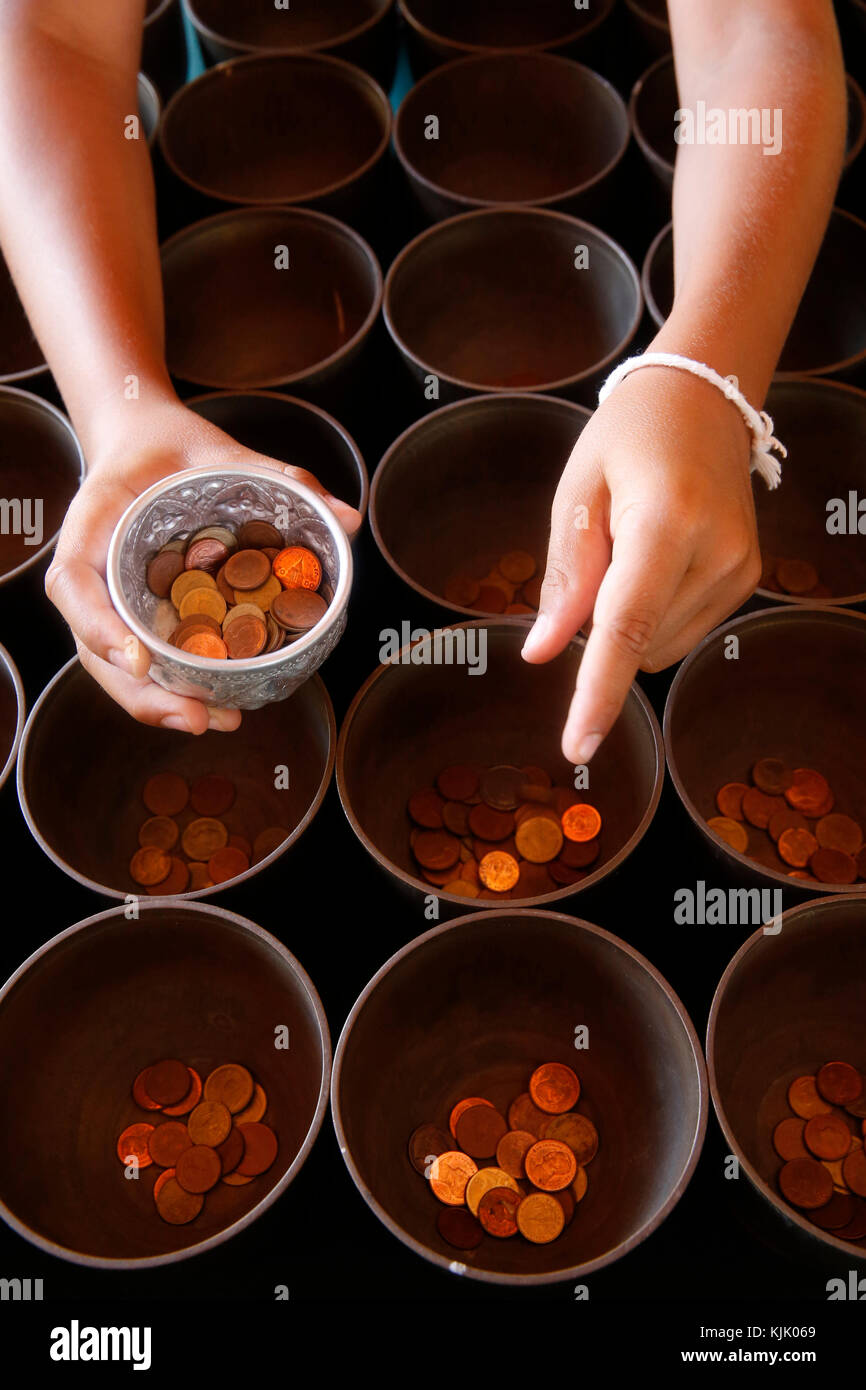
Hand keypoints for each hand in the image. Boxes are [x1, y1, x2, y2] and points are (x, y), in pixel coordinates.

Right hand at [45, 399, 361, 731]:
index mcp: (94, 523)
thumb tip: (347, 519)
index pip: (73, 581)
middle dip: (142, 692)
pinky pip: (145, 660)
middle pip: (93, 647)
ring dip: (161, 704)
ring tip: (218, 720)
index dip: (99, 626)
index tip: (139, 659)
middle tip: (198, 717)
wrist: (147, 447)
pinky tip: (217, 707)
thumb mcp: (225, 453)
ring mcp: (109, 602)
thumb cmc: (175, 450)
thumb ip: (282, 479)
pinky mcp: (135, 618)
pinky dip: (174, 688)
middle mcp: (93, 572)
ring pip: (118, 667)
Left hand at [521, 365, 761, 762]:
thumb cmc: (628, 436)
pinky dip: (653, 613)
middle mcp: (714, 553)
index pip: (625, 628)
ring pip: (656, 647)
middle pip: (635, 643)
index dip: (597, 694)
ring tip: (634, 543)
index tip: (577, 747)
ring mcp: (738, 570)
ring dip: (628, 620)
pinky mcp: (746, 579)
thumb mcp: (576, 493)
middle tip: (602, 546)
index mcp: (665, 523)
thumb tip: (542, 654)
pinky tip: (657, 559)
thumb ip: (565, 577)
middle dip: (600, 623)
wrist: (703, 396)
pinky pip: (678, 631)